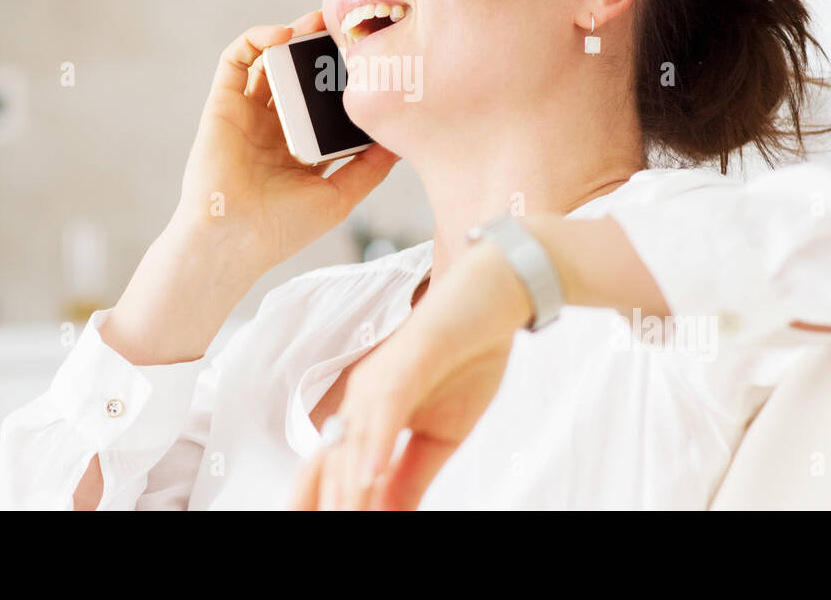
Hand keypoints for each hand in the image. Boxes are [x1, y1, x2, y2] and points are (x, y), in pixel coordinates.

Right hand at [176, 9, 399, 273]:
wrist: (234, 240)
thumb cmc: (283, 228)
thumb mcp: (340, 195)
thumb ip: (370, 167)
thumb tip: (402, 140)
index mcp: (300, 145)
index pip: (325, 100)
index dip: (343, 77)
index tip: (370, 58)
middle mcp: (274, 125)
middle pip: (300, 74)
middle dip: (322, 49)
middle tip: (347, 29)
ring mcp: (247, 112)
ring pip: (271, 59)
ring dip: (294, 35)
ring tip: (319, 21)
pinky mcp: (222, 103)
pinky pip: (236, 59)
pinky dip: (257, 39)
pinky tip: (283, 35)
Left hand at [287, 239, 532, 509]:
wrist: (495, 299)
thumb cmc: (469, 359)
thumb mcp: (441, 437)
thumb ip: (411, 476)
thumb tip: (387, 515)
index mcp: (367, 416)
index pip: (339, 472)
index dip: (334, 504)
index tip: (337, 529)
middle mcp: (361, 398)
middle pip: (335, 464)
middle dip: (334, 504)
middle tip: (335, 531)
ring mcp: (378, 380)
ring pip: (353, 442)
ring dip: (349, 488)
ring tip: (345, 518)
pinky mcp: (403, 363)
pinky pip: (384, 410)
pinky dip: (376, 444)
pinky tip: (371, 476)